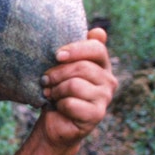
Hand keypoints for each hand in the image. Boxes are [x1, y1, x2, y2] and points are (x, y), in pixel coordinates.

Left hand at [38, 27, 116, 147]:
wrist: (54, 123)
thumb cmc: (57, 92)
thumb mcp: (63, 67)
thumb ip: (77, 50)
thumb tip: (99, 31)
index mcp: (102, 64)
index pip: (96, 48)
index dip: (75, 49)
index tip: (56, 55)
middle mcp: (109, 80)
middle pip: (81, 67)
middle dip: (57, 74)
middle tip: (45, 81)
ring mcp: (105, 98)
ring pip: (74, 85)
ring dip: (56, 90)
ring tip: (51, 94)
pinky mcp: (97, 115)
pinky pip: (71, 103)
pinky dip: (59, 105)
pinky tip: (58, 107)